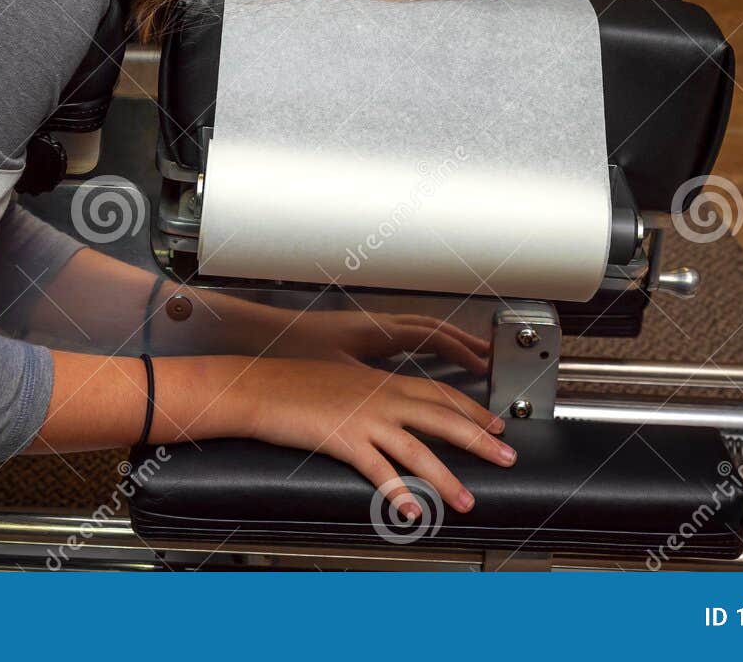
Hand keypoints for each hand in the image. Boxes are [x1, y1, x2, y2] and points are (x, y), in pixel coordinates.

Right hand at [234, 358, 514, 516]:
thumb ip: (370, 393)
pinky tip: (414, 511)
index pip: (440, 394)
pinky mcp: (344, 440)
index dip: (472, 409)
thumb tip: (388, 410)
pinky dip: (400, 493)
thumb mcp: (342, 380)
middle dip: (480, 439)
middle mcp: (381, 397)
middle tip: (507, 456)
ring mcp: (364, 418)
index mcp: (383, 382)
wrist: (257, 385)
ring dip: (447, 478)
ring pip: (418, 450)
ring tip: (467, 501)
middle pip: (443, 418)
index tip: (496, 423)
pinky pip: (379, 472)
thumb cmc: (292, 382)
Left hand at [272, 309, 491, 376]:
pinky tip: (420, 356)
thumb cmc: (289, 355)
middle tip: (487, 358)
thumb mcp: (335, 378)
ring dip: (442, 342)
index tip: (482, 365)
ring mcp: (365, 332)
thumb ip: (370, 396)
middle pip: (430, 331)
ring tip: (464, 356)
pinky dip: (418, 342)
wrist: (255, 341)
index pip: (431, 337)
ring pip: (414, 331)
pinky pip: (397, 334)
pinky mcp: (352, 339)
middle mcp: (375, 328)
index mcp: (376, 334)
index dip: (460, 351)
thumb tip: (395, 414)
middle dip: (461, 344)